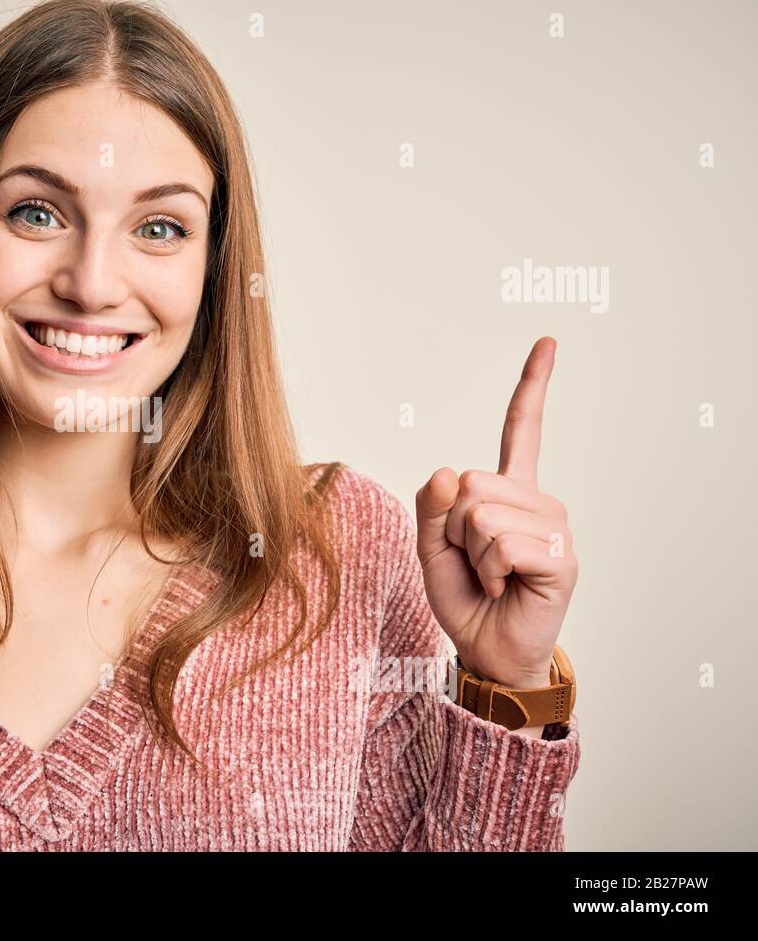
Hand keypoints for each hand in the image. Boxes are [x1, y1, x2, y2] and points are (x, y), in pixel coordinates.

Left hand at [413, 337, 577, 688]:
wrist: (489, 650)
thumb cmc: (465, 597)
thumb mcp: (430, 548)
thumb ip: (431, 506)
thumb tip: (448, 470)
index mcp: (509, 493)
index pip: (522, 430)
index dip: (533, 386)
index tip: (547, 342)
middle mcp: (537, 502)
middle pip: (470, 482)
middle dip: (453, 527)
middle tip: (473, 560)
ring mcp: (554, 526)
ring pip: (480, 513)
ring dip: (470, 552)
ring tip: (490, 575)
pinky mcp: (562, 555)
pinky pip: (500, 543)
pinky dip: (488, 569)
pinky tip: (505, 585)